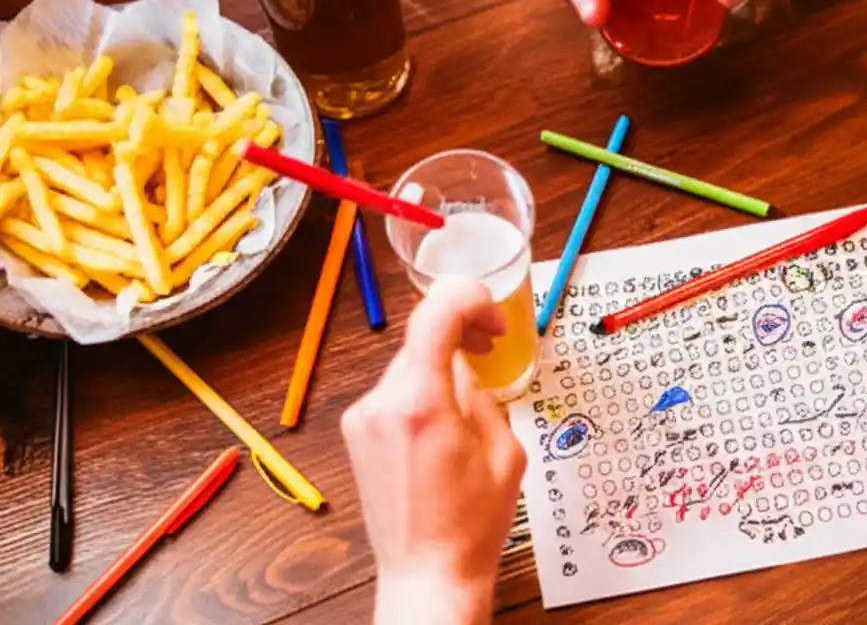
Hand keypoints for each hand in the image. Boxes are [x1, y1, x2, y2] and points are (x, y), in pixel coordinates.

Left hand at [341, 275, 526, 624]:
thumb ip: (483, 393)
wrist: (428, 572)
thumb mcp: (504, 449)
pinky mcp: (356, 432)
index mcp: (421, 404)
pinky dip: (421, 390)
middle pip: (422, 336)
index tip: (493, 318)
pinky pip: (394, 390)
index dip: (471, 299)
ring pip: (409, 363)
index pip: (436, 313)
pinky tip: (442, 426)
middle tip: (491, 349)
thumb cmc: (470, 524)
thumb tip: (468, 363)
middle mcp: (382, 404)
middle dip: (461, 335)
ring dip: (440, 365)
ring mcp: (362, 418)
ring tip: (467, 404)